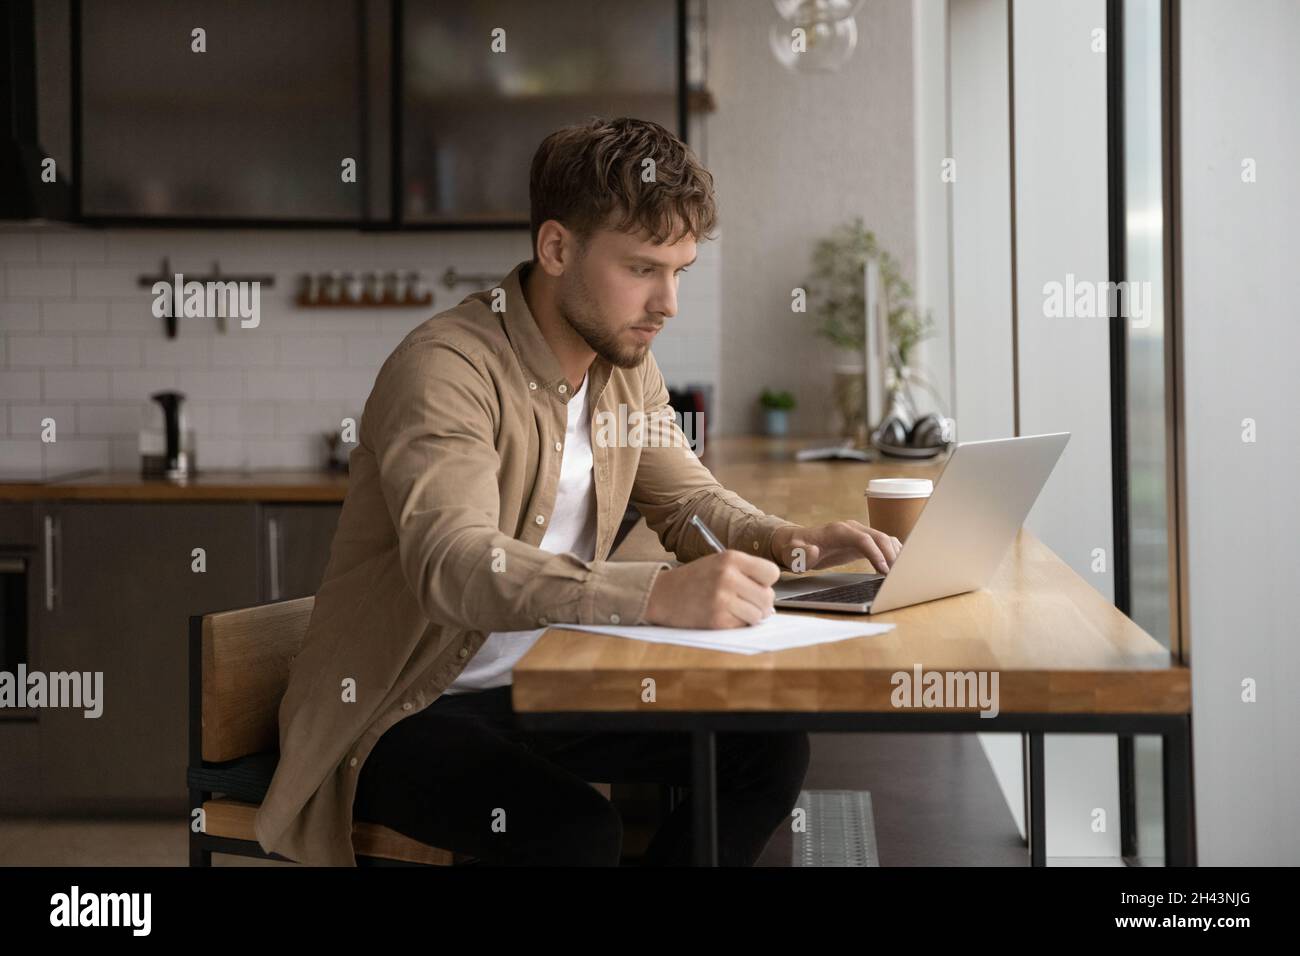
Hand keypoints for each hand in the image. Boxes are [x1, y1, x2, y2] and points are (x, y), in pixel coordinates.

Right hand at [644, 550, 779, 627]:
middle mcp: (728, 576)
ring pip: (758, 615)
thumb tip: (770, 599)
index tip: (757, 585)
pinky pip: (742, 625)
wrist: (662, 594)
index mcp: (731, 558)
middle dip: (760, 604)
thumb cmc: (694, 579)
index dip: (766, 582)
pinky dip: (736, 624)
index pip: (771, 573)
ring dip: (750, 616)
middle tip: (746, 602)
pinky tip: (722, 615)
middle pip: (767, 597)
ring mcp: (722, 599)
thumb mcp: (719, 563)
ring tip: (734, 609)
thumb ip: (745, 573)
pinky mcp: (717, 619)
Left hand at [770, 522, 901, 574]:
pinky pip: (882, 543)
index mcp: (837, 531)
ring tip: (903, 572)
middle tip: (899, 575)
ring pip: (884, 538)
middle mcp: (851, 528)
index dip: (876, 554)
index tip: (884, 570)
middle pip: (879, 537)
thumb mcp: (793, 555)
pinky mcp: (862, 541)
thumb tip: (813, 550)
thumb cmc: (795, 551)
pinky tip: (897, 567)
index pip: (863, 539)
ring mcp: (858, 533)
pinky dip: (893, 553)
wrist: (796, 543)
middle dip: (892, 554)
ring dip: (896, 553)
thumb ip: (800, 554)